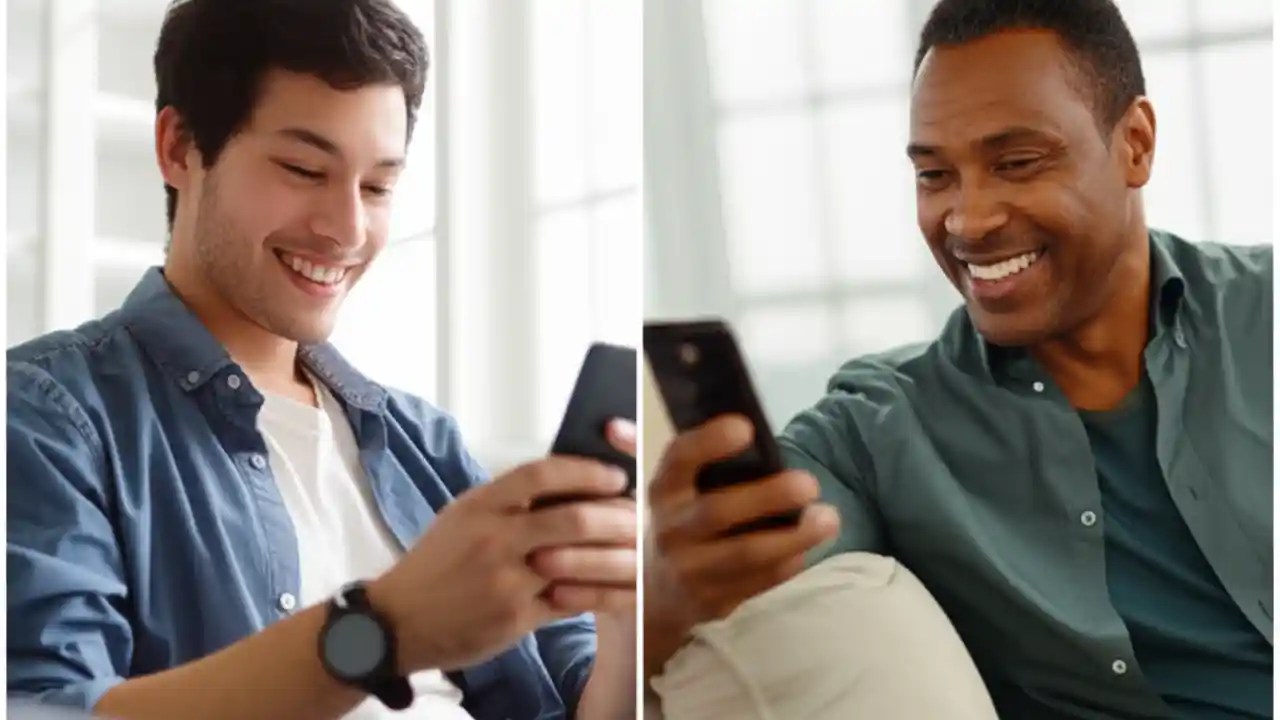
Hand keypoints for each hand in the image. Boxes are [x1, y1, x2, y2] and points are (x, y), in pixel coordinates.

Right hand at [369, 453, 632, 672]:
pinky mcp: (516, 618)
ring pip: (579, 562)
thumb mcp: (463, 515)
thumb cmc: (437, 564)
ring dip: (616, 556)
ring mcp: (506, 580)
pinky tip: (617, 587)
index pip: (541, 474)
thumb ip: (508, 500)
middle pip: (572, 519)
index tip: (615, 477)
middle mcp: (494, 538)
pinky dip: (599, 593)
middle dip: (615, 516)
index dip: (585, 471)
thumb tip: (568, 483)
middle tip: (636, 516)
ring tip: (636, 550)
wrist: (397, 621)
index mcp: (481, 505)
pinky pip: (572, 602)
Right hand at [643, 414, 838, 677]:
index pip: (679, 460)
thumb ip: (701, 460)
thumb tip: (748, 425)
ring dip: (792, 537)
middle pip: (717, 512)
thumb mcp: (675, 491)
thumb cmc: (680, 522)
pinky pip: (758, 581)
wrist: (655, 595)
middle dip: (767, 497)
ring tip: (828, 519)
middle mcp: (671, 530)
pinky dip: (788, 563)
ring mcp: (690, 570)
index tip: (746, 427)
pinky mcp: (714, 601)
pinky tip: (809, 547)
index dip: (709, 442)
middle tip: (809, 483)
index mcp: (663, 491)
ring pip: (746, 554)